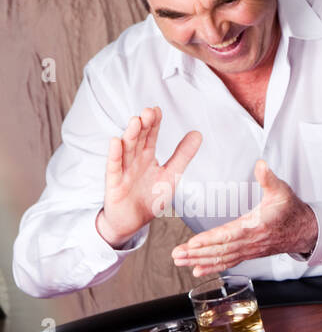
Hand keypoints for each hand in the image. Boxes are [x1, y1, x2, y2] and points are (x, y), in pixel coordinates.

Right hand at [97, 106, 202, 247]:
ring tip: (134, 121)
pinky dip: (115, 155)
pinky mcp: (114, 184)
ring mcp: (123, 170)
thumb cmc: (150, 197)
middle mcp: (134, 160)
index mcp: (147, 157)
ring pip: (126, 150)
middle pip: (138, 140)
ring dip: (129, 136)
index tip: (157, 109)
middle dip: (143, 126)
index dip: (154, 124)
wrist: (132, 222)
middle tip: (148, 111)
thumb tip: (198, 133)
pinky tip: (115, 142)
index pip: (150, 136)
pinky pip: (114, 168)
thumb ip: (183, 155)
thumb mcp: (171, 175)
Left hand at [172, 160, 317, 276]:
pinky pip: (229, 262)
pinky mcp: (249, 253)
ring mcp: (250, 250)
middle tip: (176, 255)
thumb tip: (261, 165)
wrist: (305, 230)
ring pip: (222, 258)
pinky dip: (212, 267)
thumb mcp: (282, 190)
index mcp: (257, 226)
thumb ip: (269, 178)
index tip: (193, 243)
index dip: (210, 240)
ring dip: (200, 261)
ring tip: (180, 262)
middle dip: (197, 254)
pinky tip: (197, 270)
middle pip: (221, 250)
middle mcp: (251, 241)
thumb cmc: (291, 209)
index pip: (229, 235)